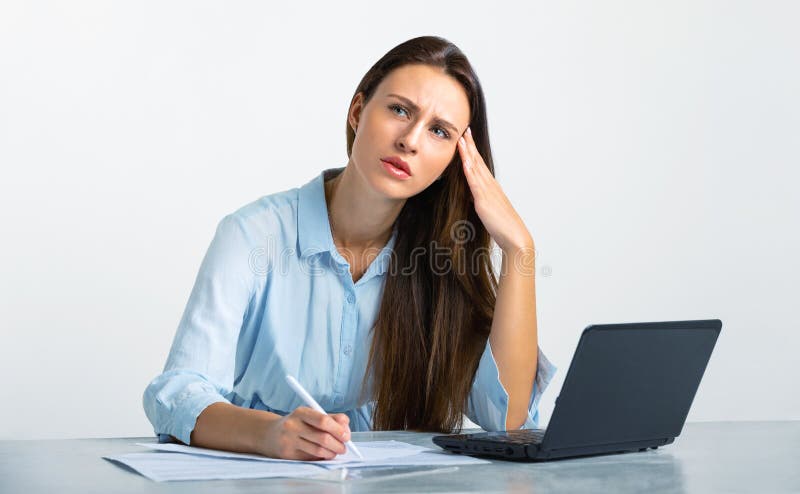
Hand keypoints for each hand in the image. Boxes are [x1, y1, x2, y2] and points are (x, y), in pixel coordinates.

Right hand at [255, 406, 351, 459]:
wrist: (270, 434)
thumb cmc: (297, 424)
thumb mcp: (310, 415)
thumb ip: (330, 418)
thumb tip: (346, 426)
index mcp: (301, 412)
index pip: (323, 420)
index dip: (338, 429)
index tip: (347, 435)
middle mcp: (293, 425)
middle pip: (323, 437)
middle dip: (338, 444)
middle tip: (344, 447)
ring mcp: (289, 441)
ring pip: (318, 450)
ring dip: (332, 453)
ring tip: (336, 452)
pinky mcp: (288, 454)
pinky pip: (311, 458)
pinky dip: (322, 457)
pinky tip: (324, 455)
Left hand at [457, 126, 533, 252]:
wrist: (515, 236)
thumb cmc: (503, 227)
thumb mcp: (488, 211)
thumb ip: (480, 202)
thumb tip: (471, 198)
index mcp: (491, 188)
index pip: (480, 166)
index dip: (473, 152)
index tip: (468, 140)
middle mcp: (490, 186)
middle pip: (478, 161)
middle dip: (471, 146)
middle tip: (465, 131)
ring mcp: (487, 191)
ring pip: (475, 167)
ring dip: (468, 152)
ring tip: (462, 138)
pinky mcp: (483, 200)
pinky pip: (474, 181)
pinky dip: (469, 168)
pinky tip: (465, 159)